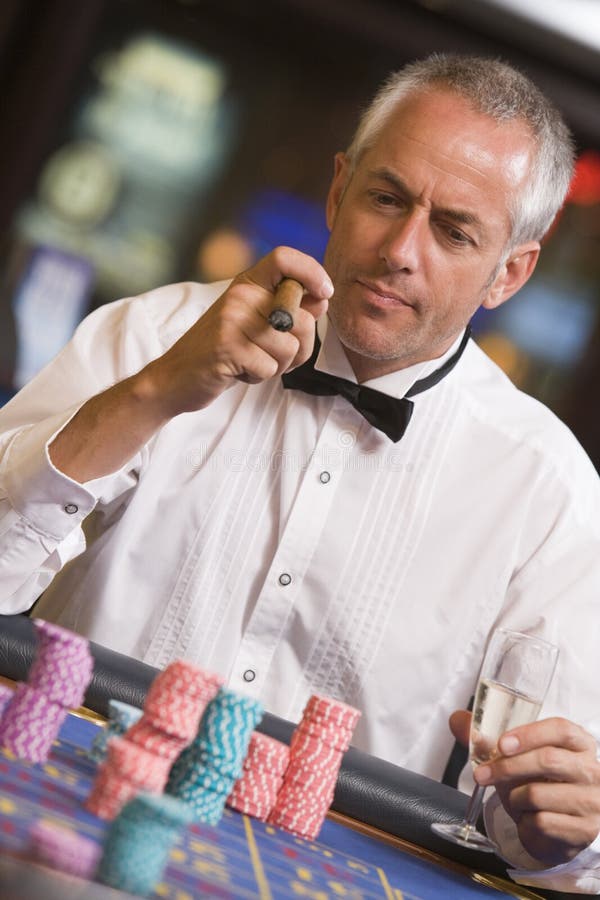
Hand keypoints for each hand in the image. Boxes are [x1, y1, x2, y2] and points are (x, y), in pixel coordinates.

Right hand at [138, 246, 332, 418]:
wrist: (176, 377)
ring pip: (290, 348)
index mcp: (247, 283)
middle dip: (299, 348)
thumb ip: (288, 309)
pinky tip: (238, 371)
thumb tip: (322, 298)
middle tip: (273, 355)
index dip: (312, 272)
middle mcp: (240, 295)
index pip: (284, 257)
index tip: (325, 293)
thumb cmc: (223, 350)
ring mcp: (232, 320)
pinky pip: (270, 368)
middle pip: (301, 318)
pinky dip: (259, 378)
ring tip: (249, 361)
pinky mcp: (227, 348)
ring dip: (277, 366)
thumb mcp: (254, 322)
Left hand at [450, 711, 599, 863]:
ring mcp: (591, 802)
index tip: (502, 743)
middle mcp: (592, 770)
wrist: (561, 827)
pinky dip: (524, 820)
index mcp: (579, 743)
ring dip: (513, 798)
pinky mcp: (583, 831)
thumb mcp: (521, 757)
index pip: (561, 729)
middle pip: (548, 760)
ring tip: (514, 799)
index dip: (529, 734)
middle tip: (481, 774)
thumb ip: (490, 738)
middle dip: (506, 767)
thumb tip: (457, 720)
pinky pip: (541, 822)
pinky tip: (528, 817)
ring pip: (538, 794)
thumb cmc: (541, 783)